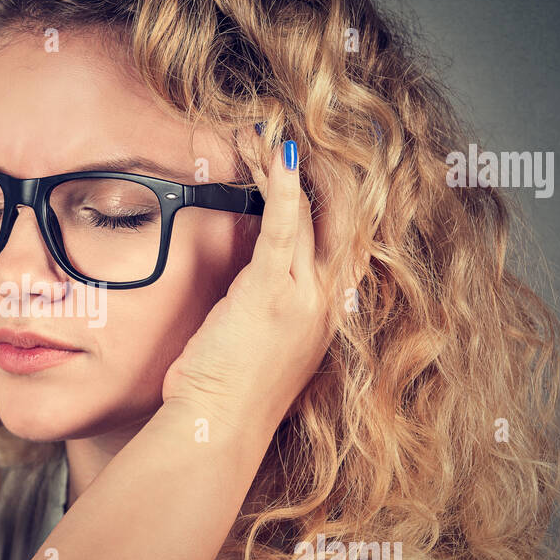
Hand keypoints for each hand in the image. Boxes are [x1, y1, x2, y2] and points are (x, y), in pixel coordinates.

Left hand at [161, 137, 336, 447]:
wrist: (217, 431)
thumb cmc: (224, 398)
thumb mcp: (255, 351)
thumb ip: (263, 316)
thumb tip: (246, 295)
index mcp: (325, 318)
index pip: (343, 243)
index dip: (333, 199)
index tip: (313, 163)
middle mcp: (328, 304)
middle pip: (342, 219)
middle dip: (323, 170)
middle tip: (296, 129)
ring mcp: (306, 299)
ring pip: (312, 212)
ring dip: (289, 165)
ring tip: (265, 128)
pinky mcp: (273, 293)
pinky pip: (286, 226)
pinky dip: (283, 184)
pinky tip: (276, 151)